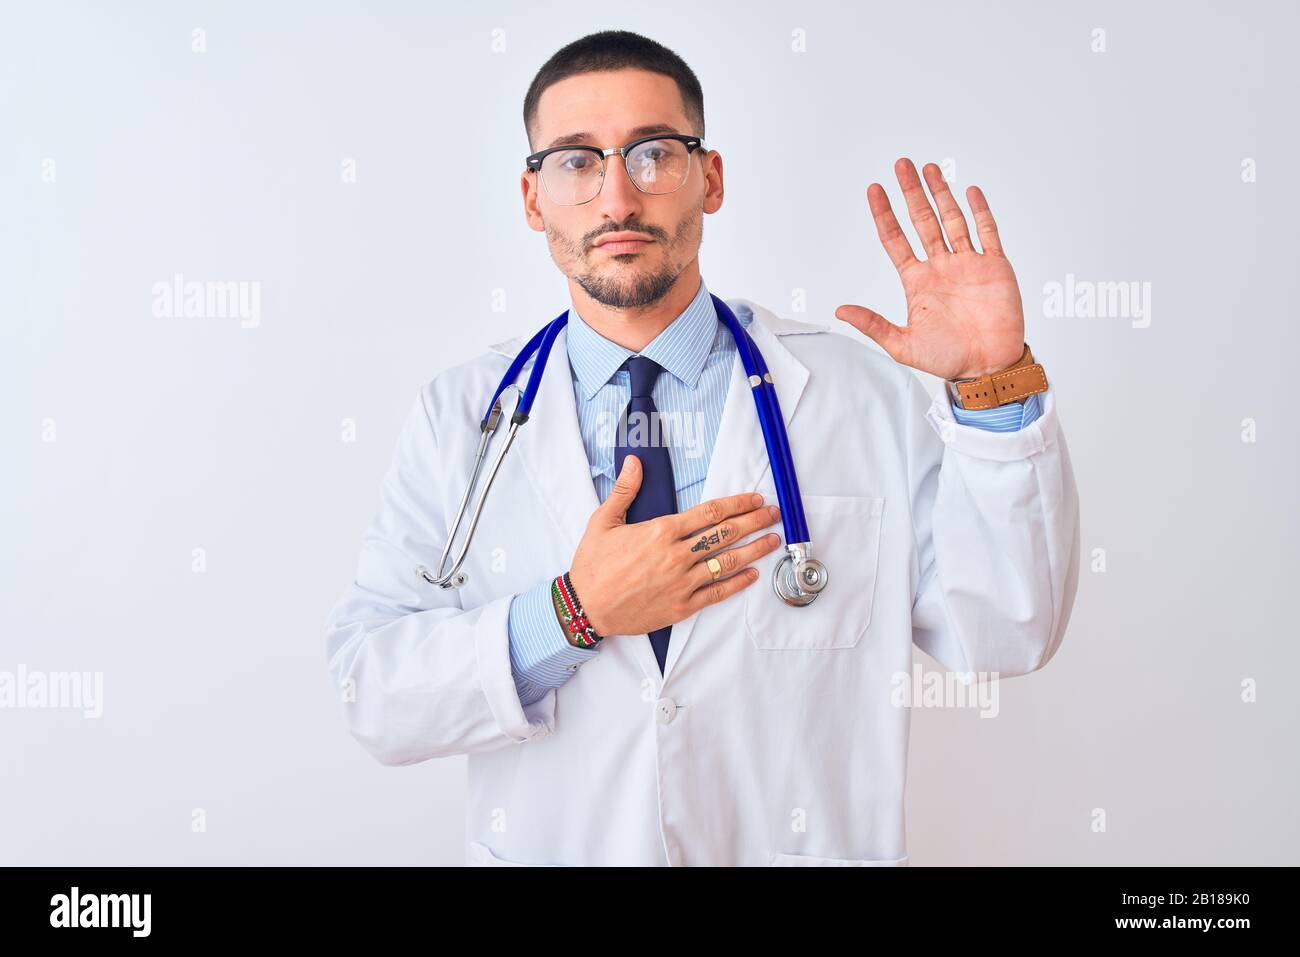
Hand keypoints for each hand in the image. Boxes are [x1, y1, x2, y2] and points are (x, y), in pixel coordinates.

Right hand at [567, 455, 783, 637]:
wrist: (586, 607)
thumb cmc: (593, 565)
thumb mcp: (603, 521)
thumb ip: (624, 490)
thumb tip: (635, 462)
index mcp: (661, 531)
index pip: (709, 512)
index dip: (737, 503)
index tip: (754, 498)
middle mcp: (676, 555)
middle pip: (725, 534)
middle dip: (754, 521)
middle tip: (773, 514)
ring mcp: (682, 582)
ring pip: (727, 562)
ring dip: (754, 550)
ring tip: (772, 540)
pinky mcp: (681, 606)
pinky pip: (717, 593)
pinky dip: (738, 583)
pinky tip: (752, 575)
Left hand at [835, 158, 1025, 380]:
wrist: (988, 368)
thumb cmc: (947, 359)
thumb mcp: (903, 344)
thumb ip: (873, 324)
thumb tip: (840, 311)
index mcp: (917, 281)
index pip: (896, 240)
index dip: (884, 215)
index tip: (874, 190)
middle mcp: (941, 267)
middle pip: (922, 221)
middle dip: (911, 193)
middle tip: (901, 165)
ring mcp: (968, 264)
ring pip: (952, 220)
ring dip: (941, 194)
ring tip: (929, 169)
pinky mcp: (995, 267)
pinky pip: (987, 233)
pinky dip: (980, 212)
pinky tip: (970, 191)